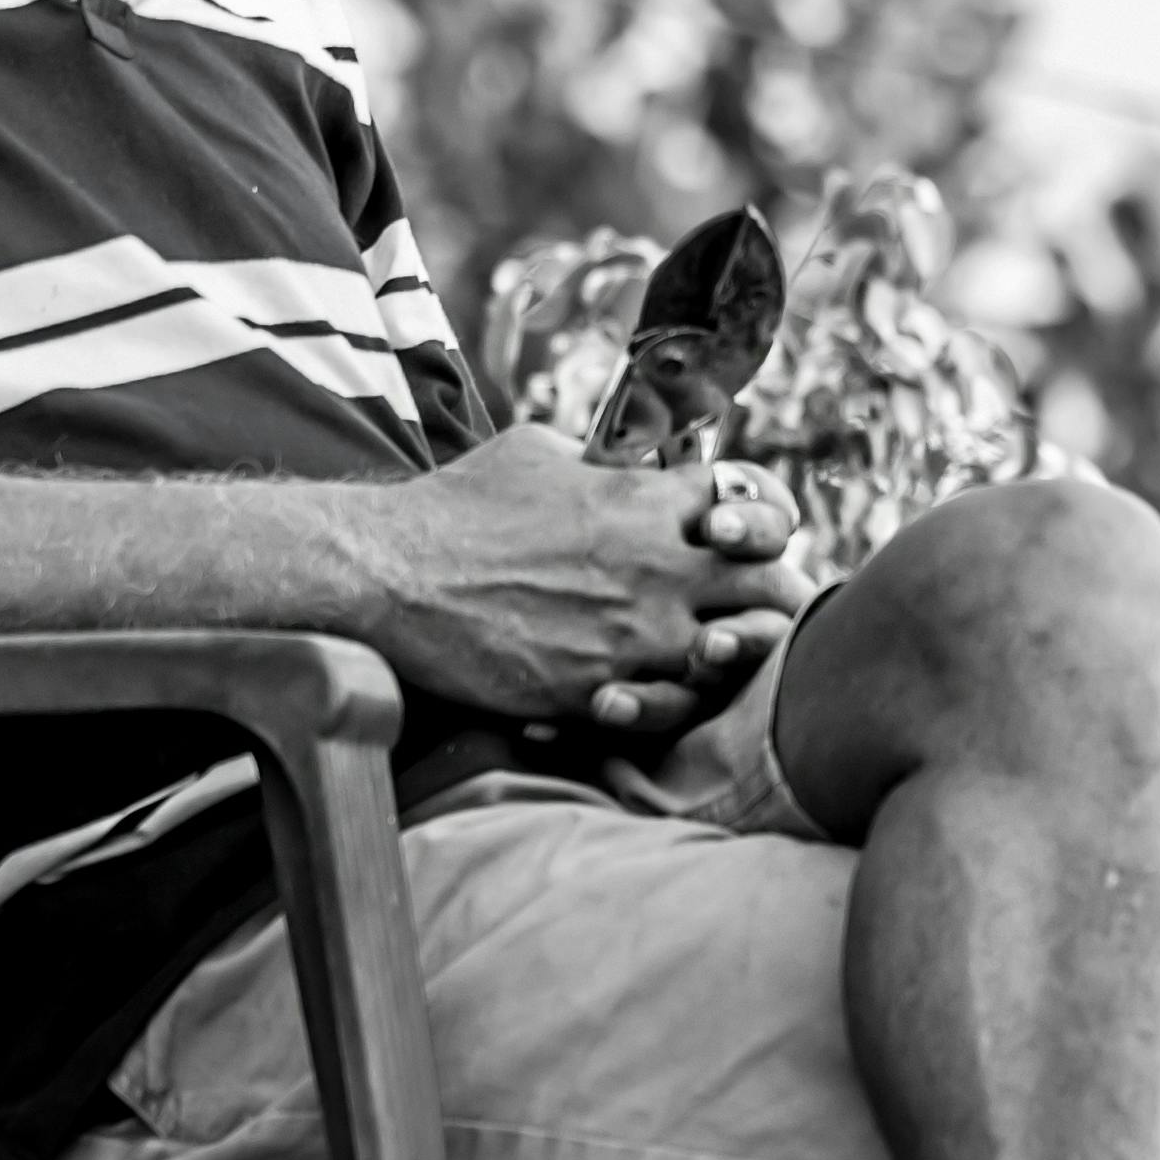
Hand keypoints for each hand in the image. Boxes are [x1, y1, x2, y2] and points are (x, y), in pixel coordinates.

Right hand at [363, 425, 813, 742]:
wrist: (388, 574)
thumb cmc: (453, 505)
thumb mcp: (535, 451)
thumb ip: (599, 462)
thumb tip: (625, 461)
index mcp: (645, 500)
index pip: (753, 501)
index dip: (755, 518)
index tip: (732, 532)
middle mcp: (656, 568)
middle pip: (771, 585)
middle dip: (768, 592)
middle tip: (745, 603)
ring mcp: (632, 636)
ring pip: (735, 657)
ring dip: (728, 655)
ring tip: (701, 652)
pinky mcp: (596, 690)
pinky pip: (670, 708)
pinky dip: (667, 701)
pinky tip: (646, 688)